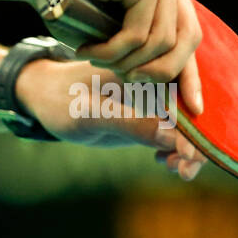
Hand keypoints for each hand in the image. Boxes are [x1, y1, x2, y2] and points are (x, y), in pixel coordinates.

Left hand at [17, 58, 206, 180]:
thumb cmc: (61, 101)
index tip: (187, 157)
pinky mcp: (146, 111)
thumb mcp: (91, 115)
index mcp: (143, 66)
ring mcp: (151, 94)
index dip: (194, 128)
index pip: (184, 94)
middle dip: (195, 143)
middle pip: (191, 110)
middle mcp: (152, 77)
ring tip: (176, 171)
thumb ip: (131, 124)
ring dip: (187, 148)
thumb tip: (176, 139)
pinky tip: (163, 162)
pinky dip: (175, 147)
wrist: (42, 96)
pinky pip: (172, 129)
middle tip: (183, 171)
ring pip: (185, 122)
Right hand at [38, 0, 203, 116]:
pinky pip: (138, 34)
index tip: (193, 108)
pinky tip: (89, 51)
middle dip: (160, 72)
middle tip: (126, 82)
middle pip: (187, 38)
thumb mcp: (111, 20)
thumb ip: (139, 40)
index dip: (190, 73)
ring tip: (96, 60)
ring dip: (126, 62)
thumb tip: (170, 86)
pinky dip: (113, 52)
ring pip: (162, 41)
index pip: (189, 31)